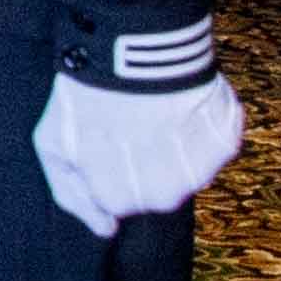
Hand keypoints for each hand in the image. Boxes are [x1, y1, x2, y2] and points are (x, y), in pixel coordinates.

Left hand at [32, 69, 242, 238]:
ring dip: (175, 146)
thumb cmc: (86, 97)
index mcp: (120, 198)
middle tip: (132, 125)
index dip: (110, 169)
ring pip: (189, 172)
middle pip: (158, 192)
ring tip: (155, 112)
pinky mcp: (226, 140)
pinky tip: (181, 103)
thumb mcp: (53, 145)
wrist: (132, 50)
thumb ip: (72, 195)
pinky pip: (216, 145)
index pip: (120, 204)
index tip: (106, 140)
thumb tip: (105, 230)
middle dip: (144, 163)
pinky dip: (202, 125)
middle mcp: (164, 194)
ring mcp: (200, 169)